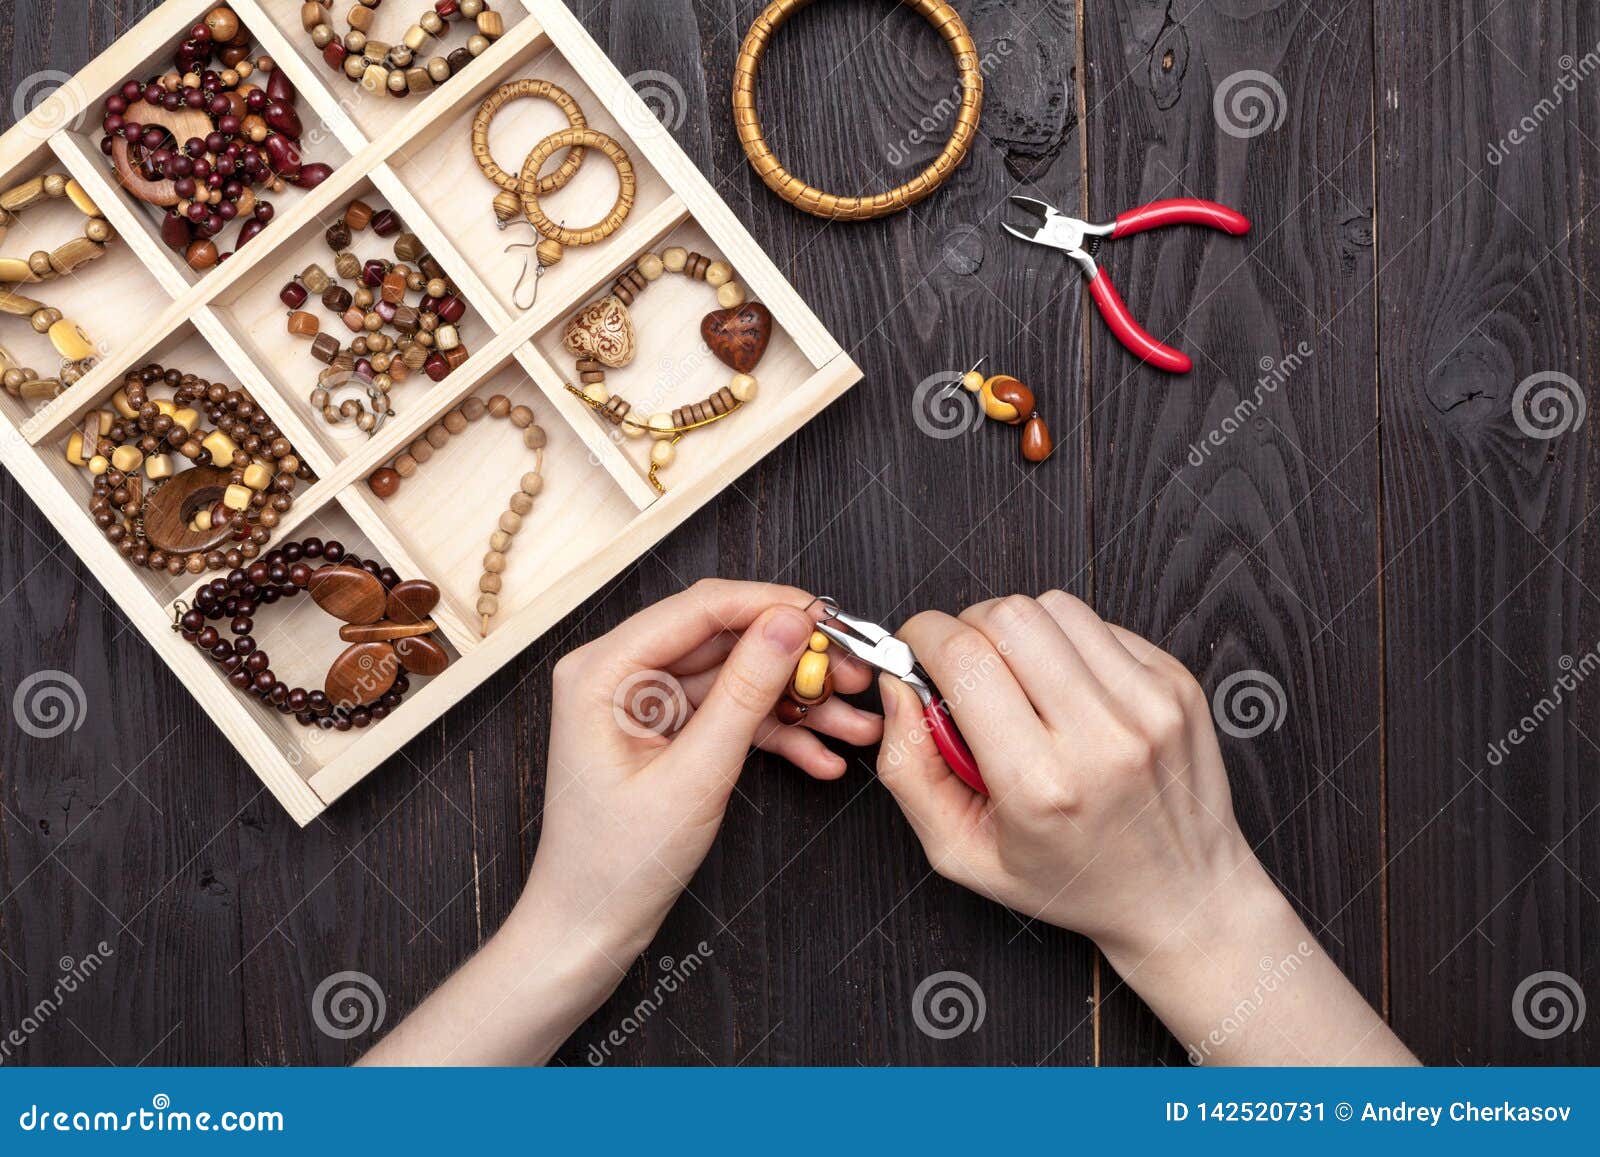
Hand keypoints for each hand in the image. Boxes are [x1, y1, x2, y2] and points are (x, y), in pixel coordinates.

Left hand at [524, 578, 879, 962]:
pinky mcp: (669, 733)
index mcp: (603, 671)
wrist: (589, 928)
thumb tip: (787, 626)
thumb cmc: (614, 864)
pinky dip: (778, 733)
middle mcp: (621, 675)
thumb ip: (745, 693)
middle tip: (853, 673)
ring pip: (739, 679)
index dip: (770, 606)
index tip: (828, 618)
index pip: (699, 608)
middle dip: (796, 659)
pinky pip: (733, 715)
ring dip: (798, 702)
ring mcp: (647, 705)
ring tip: (854, 722)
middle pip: (726, 640)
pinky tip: (822, 756)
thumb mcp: (694, 775)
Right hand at [874, 592, 1413, 1064]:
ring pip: (1053, 606)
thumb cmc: (1070, 881)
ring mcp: (1149, 704)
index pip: (965, 659)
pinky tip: (1067, 690)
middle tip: (964, 667)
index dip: (923, 638)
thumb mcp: (963, 854)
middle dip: (967, 627)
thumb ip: (909, 769)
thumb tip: (897, 686)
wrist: (1184, 897)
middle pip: (1008, 616)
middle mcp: (1102, 737)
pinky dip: (1067, 643)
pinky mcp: (1177, 683)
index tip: (915, 651)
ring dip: (1018, 629)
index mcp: (1040, 785)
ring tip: (1018, 679)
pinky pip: (1099, 624)